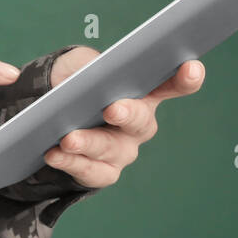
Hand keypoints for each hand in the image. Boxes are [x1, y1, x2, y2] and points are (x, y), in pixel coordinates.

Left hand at [41, 46, 204, 188]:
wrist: (46, 116)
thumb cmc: (72, 83)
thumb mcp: (77, 65)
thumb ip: (87, 65)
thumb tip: (88, 75)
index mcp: (142, 92)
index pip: (171, 84)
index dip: (185, 78)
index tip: (191, 67)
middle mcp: (140, 124)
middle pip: (141, 121)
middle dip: (128, 114)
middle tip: (112, 109)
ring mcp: (124, 151)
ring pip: (111, 149)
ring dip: (89, 143)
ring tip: (68, 138)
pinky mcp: (103, 172)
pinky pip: (91, 172)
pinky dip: (71, 163)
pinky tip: (53, 155)